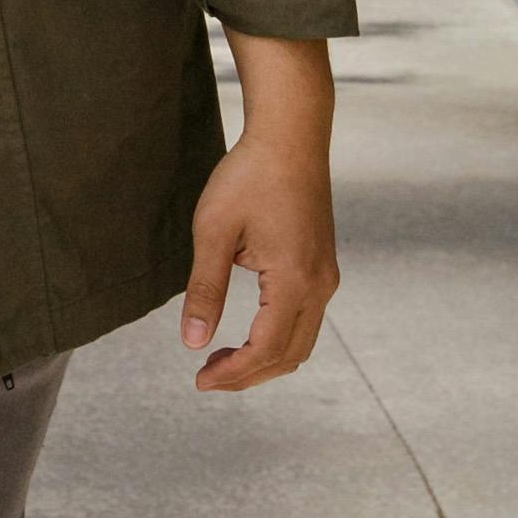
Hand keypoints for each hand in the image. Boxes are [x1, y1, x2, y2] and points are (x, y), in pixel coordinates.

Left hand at [182, 47, 337, 390]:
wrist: (291, 136)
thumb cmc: (248, 176)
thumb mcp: (214, 231)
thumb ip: (205, 290)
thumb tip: (191, 343)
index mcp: (295, 280)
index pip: (266, 349)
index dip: (234, 373)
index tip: (199, 381)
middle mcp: (320, 285)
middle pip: (289, 355)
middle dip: (248, 375)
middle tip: (206, 377)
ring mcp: (327, 276)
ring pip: (301, 341)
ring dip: (264, 359)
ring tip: (221, 360)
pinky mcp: (324, 267)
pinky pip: (305, 320)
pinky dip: (278, 338)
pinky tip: (248, 333)